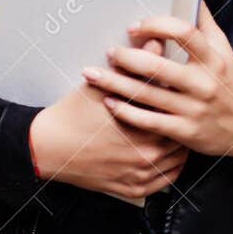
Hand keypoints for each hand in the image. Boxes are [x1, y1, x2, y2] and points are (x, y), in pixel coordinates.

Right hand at [28, 43, 188, 201]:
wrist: (49, 147)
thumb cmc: (73, 117)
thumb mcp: (103, 85)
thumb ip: (134, 66)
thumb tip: (155, 44)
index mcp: (145, 127)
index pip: (177, 112)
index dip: (180, 101)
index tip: (180, 94)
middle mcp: (147, 155)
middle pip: (181, 138)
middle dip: (182, 124)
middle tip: (183, 112)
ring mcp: (141, 175)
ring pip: (177, 161)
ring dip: (180, 147)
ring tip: (178, 132)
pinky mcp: (133, 189)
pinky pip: (164, 182)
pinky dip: (171, 170)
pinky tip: (170, 158)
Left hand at [80, 0, 232, 170]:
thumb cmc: (232, 82)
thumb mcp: (225, 50)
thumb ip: (205, 24)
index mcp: (213, 59)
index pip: (184, 33)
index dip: (156, 26)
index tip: (134, 27)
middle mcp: (203, 83)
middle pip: (157, 66)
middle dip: (126, 57)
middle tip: (108, 51)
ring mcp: (194, 109)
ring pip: (147, 95)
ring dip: (115, 83)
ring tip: (92, 74)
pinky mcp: (185, 132)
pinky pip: (149, 121)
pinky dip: (126, 111)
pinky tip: (109, 101)